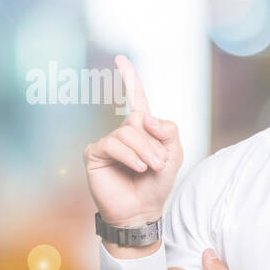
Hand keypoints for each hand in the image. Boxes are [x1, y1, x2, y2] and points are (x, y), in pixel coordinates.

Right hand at [83, 55, 182, 241]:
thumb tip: (145, 116)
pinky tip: (136, 168)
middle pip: (138, 119)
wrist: (142, 211)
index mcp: (142, 129)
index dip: (130, 78)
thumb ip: (168, 130)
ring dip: (144, 151)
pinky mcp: (94, 154)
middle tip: (158, 164)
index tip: (120, 58)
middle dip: (153, 142)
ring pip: (127, 132)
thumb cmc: (156, 184)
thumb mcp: (174, 155)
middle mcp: (123, 132)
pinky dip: (129, 155)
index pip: (136, 98)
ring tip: (148, 169)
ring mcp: (107, 142)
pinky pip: (113, 143)